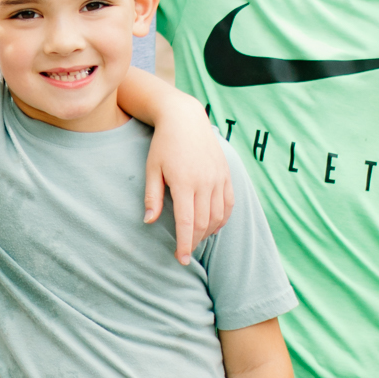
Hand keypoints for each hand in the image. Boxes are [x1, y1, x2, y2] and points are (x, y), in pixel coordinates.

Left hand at [144, 105, 233, 258]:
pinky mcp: (226, 175)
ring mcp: (219, 178)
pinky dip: (222, 219)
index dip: (184, 244)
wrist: (185, 119)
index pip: (186, 222)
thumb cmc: (163, 144)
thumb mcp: (152, 169)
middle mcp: (205, 182)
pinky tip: (212, 225)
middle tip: (186, 254)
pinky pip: (229, 204)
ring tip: (196, 239)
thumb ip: (152, 196)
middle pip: (203, 223)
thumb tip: (149, 221)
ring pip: (218, 216)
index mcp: (184, 182)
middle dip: (194, 242)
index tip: (181, 259)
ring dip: (208, 232)